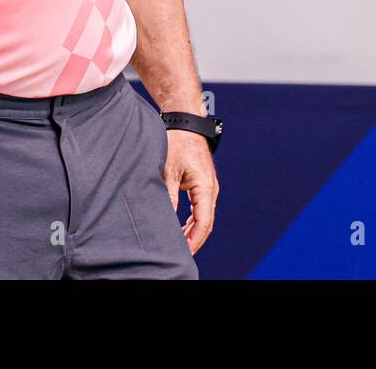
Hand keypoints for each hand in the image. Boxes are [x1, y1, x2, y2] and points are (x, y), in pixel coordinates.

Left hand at [163, 129, 217, 253]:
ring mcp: (208, 185)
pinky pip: (200, 207)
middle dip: (194, 239)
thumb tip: (165, 220)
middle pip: (206, 222)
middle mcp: (210, 188)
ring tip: (178, 244)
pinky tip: (182, 227)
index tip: (184, 252)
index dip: (194, 240)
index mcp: (205, 186)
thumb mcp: (169, 171)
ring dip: (192, 230)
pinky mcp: (202, 182)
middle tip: (179, 254)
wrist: (184, 122)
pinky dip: (192, 220)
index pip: (203, 222)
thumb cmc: (177, 142)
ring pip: (203, 216)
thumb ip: (168, 197)